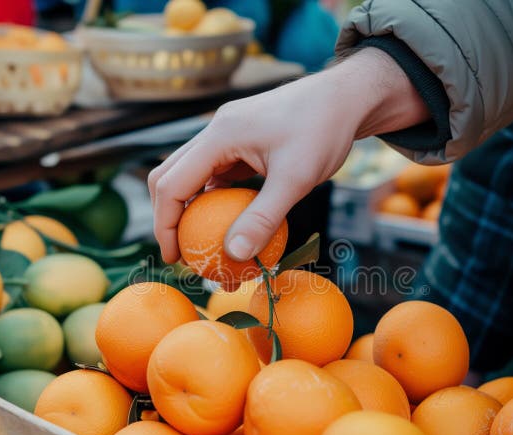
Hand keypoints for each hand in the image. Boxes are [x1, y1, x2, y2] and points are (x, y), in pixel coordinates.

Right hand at [148, 47, 429, 262]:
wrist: (347, 98)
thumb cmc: (324, 130)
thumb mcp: (295, 179)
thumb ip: (263, 218)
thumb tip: (235, 255)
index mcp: (219, 135)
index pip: (172, 184)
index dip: (165, 225)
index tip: (174, 258)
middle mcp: (216, 131)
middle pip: (170, 177)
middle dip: (170, 219)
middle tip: (184, 256)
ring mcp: (227, 135)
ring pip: (192, 176)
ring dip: (192, 210)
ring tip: (206, 246)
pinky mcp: (242, 142)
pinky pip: (217, 174)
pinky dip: (216, 200)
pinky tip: (230, 224)